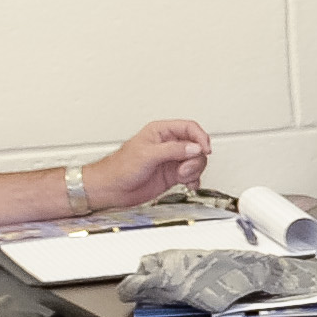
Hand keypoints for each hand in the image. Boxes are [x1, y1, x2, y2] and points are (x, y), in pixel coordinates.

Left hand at [92, 121, 213, 207]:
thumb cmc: (120, 168)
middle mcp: (168, 145)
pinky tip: (188, 184)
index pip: (189, 128)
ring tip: (182, 177)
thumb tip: (194, 148)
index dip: (200, 138)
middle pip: (196, 146)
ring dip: (194, 170)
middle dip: (195, 159)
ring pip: (196, 161)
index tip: (204, 150)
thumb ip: (173, 150)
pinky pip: (192, 175)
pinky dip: (194, 180)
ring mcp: (171, 160)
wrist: (113, 189)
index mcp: (161, 132)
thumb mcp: (148, 154)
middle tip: (184, 169)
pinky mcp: (173, 175)